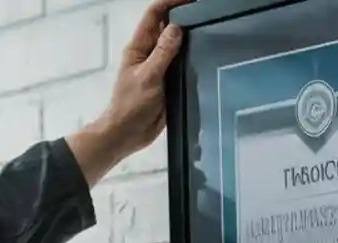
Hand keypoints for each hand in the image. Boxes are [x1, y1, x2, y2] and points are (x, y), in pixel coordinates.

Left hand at [67, 0, 189, 184]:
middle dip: (184, 16)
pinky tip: (206, 54)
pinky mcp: (169, 81)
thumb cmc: (130, 106)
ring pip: (177, 45)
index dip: (171, 2)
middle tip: (205, 12)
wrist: (127, 134)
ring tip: (210, 28)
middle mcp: (149, 53)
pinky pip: (182, 64)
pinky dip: (192, 57)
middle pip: (168, 26)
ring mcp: (160, 67)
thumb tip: (177, 28)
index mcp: (139, 47)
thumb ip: (163, 53)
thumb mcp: (148, 77)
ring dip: (190, 37)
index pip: (155, 14)